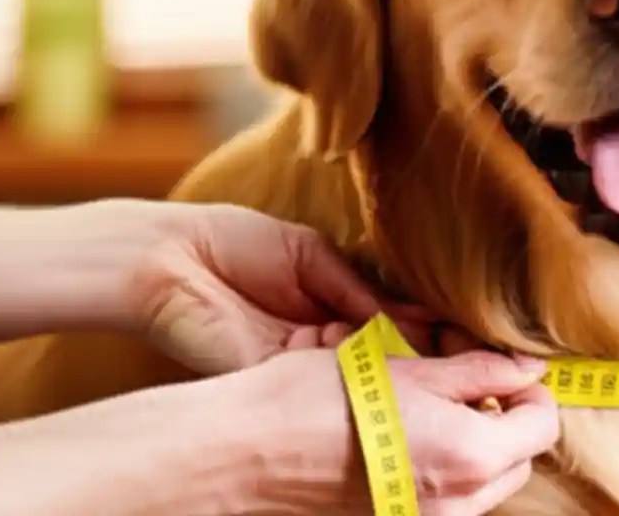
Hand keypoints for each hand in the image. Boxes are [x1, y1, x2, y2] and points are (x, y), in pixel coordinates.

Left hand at [123, 203, 432, 374]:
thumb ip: (357, 288)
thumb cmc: (232, 242)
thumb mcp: (311, 254)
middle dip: (409, 347)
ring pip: (354, 368)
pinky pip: (322, 376)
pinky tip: (378, 348)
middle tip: (448, 342)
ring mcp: (293, 361)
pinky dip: (354, 364)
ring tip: (419, 342)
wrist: (170, 256)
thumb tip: (409, 314)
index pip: (379, 321)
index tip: (447, 324)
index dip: (412, 324)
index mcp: (323, 304)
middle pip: (372, 352)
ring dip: (387, 356)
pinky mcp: (271, 375)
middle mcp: (312, 339)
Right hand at [233, 349, 559, 514]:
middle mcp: (456, 505)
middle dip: (503, 420)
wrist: (243, 453)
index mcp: (469, 457)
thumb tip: (526, 368)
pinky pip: (445, 502)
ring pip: (484, 486)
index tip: (503, 370)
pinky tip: (403, 440)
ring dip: (473, 447)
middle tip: (463, 382)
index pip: (542, 427)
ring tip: (428, 409)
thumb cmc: (316, 401)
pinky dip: (442, 471)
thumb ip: (477, 370)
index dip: (529, 392)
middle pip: (517, 462)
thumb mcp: (406, 369)